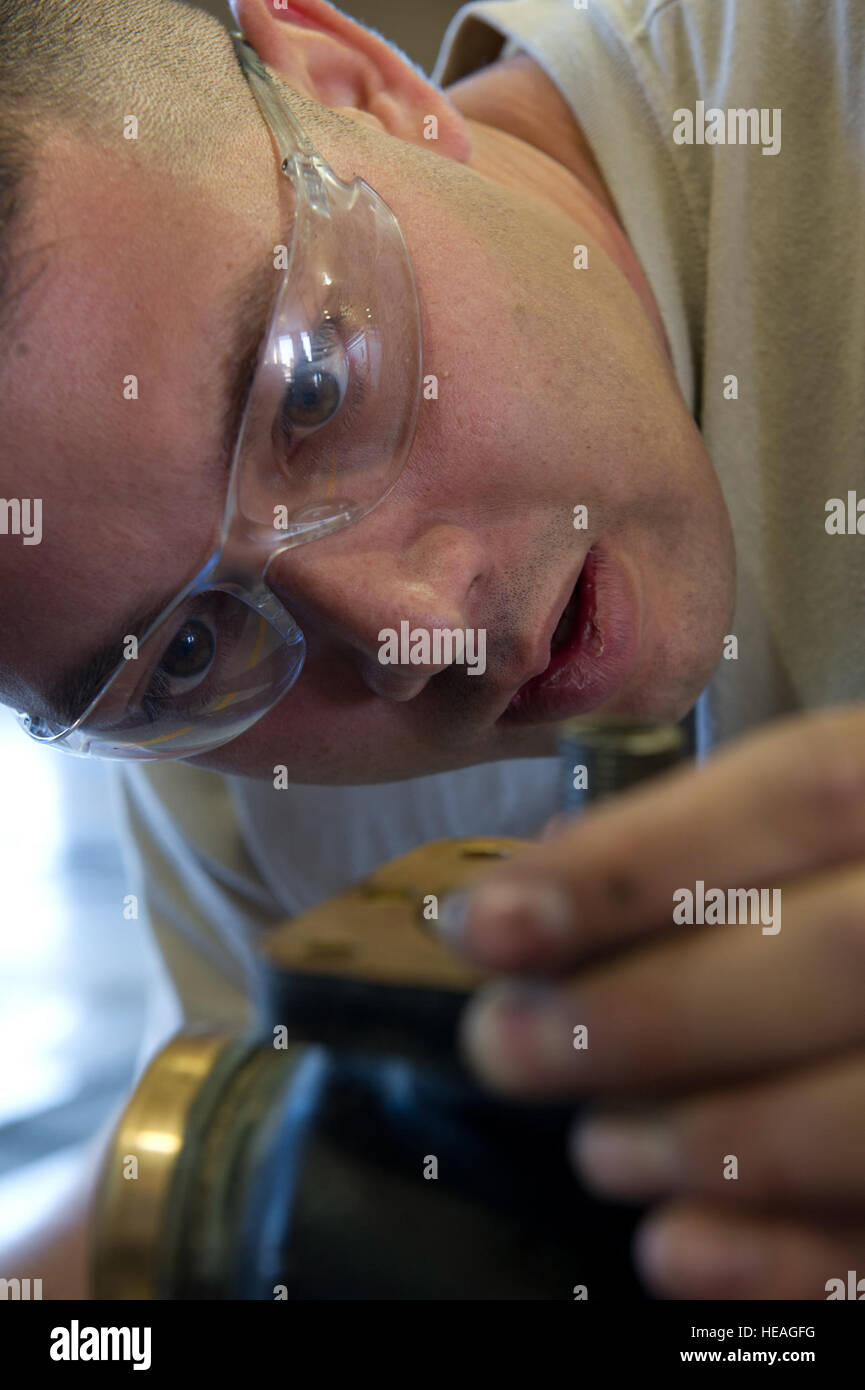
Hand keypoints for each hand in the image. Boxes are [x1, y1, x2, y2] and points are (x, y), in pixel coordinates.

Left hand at [439, 704, 864, 1299]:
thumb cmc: (850, 882)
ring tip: (599, 1150)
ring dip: (714, 1140)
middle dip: (649, 1012)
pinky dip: (791, 1260)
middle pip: (835, 954)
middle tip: (507, 1045)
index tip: (488, 924)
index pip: (796, 793)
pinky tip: (678, 1252)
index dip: (632, 862)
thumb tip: (541, 886)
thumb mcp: (823, 819)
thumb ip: (710, 840)